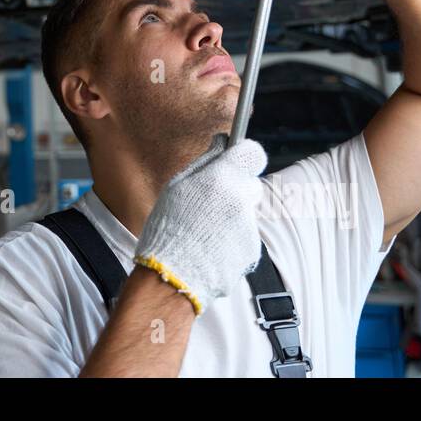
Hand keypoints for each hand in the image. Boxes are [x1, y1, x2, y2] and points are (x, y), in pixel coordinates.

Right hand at [133, 136, 267, 315]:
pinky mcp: (253, 251)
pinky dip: (232, 240)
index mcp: (222, 179)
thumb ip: (204, 162)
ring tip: (205, 232)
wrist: (173, 278)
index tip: (235, 159)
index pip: (253, 153)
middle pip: (251, 184)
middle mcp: (242, 200)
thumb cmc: (167, 229)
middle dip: (236, 190)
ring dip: (232, 217)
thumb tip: (221, 143)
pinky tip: (211, 248)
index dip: (245, 155)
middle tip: (210, 204)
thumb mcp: (176, 187)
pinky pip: (245, 236)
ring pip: (246, 213)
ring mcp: (250, 227)